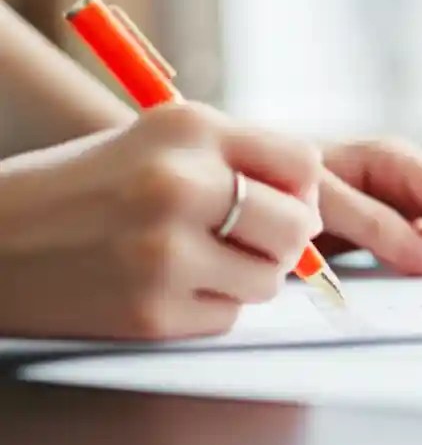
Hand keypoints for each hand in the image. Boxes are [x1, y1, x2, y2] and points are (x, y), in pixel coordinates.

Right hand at [0, 104, 322, 339]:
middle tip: (254, 239)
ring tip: (198, 259)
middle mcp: (181, 184)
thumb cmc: (85, 187)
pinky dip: (208, 306)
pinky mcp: (151, 313)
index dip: (301, 188)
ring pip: (269, 279)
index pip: (302, 163)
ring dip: (246, 276)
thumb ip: (236, 158)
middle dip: (286, 238)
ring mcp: (165, 253)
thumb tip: (314, 200)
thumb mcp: (157, 140)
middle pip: (300, 225)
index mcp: (188, 128)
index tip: (281, 199)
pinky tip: (164, 286)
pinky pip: (227, 316)